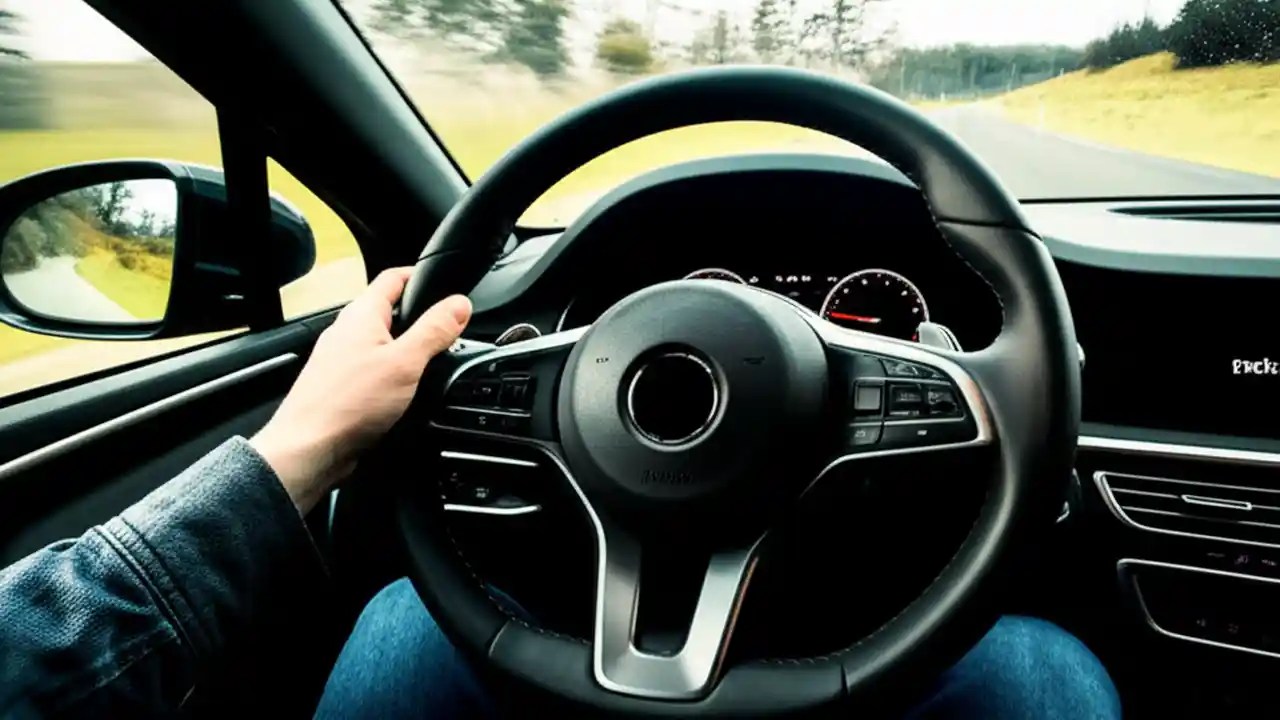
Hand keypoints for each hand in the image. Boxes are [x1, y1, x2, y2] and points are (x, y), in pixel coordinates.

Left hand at [251, 268, 470, 512]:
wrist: (310, 448)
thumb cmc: (348, 404)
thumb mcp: (405, 362)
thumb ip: (434, 330)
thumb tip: (460, 305)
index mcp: (362, 315)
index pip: (392, 278)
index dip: (418, 275)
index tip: (440, 281)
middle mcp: (347, 332)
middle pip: (387, 312)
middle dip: (417, 317)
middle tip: (445, 328)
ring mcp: (341, 360)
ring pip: (380, 343)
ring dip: (406, 348)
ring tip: (430, 362)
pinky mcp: (341, 386)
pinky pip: (373, 369)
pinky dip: (393, 373)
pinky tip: (405, 392)